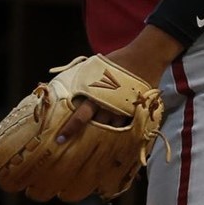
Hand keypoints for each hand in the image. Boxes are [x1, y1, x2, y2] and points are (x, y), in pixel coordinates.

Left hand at [54, 26, 180, 144]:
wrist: (143, 58)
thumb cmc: (117, 61)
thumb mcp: (94, 68)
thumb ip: (82, 80)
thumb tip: (68, 86)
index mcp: (96, 95)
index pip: (80, 117)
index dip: (69, 129)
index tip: (59, 139)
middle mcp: (108, 106)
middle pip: (95, 127)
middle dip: (85, 137)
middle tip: (76, 146)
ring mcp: (123, 111)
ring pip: (111, 129)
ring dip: (103, 133)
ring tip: (97, 140)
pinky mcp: (136, 112)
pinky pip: (126, 126)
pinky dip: (119, 129)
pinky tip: (115, 132)